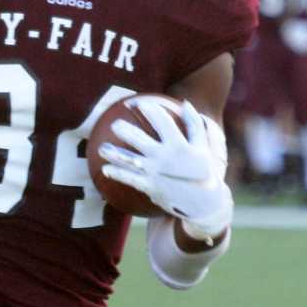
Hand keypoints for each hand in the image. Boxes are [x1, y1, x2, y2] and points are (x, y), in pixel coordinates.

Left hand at [97, 97, 233, 242]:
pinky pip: (129, 179)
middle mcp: (165, 157)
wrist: (205, 204)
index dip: (148, 108)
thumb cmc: (205, 171)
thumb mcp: (204, 147)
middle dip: (123, 129)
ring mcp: (156, 173)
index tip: (136, 102)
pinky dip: (117, 173)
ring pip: (129, 160)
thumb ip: (195, 124)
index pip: (161, 120)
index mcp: (179, 144)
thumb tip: (185, 103)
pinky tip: (105, 169)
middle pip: (139, 139)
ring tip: (101, 147)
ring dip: (113, 153)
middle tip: (114, 124)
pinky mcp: (150, 187)